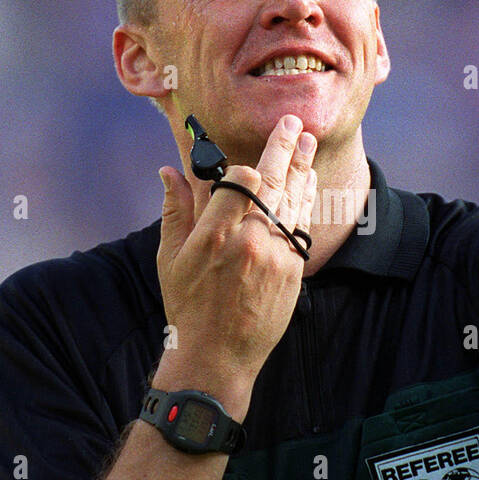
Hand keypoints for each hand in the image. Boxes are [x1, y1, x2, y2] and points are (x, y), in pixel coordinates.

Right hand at [156, 115, 317, 382]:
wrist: (218, 356)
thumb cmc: (187, 306)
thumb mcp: (171, 258)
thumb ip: (176, 211)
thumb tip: (170, 171)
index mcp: (214, 236)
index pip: (242, 180)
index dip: (249, 165)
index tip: (250, 159)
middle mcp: (248, 242)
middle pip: (273, 183)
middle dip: (285, 149)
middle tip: (295, 123)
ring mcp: (275, 257)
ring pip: (293, 202)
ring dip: (301, 170)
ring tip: (308, 143)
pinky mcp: (293, 272)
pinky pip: (301, 227)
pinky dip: (304, 202)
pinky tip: (306, 184)